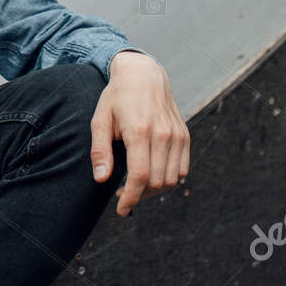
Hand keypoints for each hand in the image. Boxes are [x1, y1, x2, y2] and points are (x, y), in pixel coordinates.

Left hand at [90, 52, 189, 216]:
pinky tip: (152, 175)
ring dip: (154, 190)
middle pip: (157, 182)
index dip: (131, 199)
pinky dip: (169, 179)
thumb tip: (101, 179)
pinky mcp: (185, 135)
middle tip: (122, 195)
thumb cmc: (117, 98)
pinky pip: (182, 169)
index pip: (140, 176)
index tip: (121, 210)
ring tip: (136, 185)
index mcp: (139, 131)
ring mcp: (177, 135)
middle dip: (139, 196)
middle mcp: (163, 134)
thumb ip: (100, 150)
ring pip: (171, 179)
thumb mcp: (100, 120)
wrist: (143, 74)